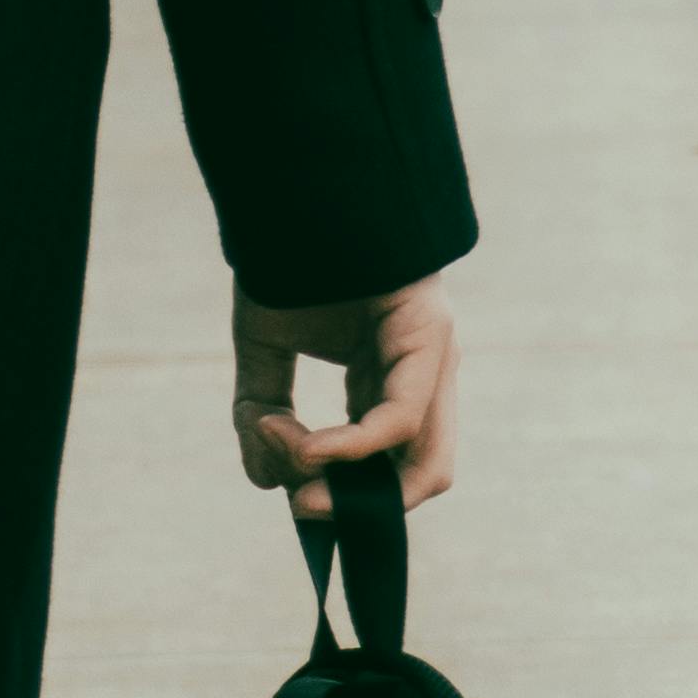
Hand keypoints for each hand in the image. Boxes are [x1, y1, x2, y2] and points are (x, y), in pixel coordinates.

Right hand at [234, 276, 458, 519]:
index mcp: (390, 377)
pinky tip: (303, 443)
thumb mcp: (264, 350)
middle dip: (361, 507)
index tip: (290, 498)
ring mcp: (435, 359)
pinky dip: (348, 446)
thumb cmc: (287, 261)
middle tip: (303, 507)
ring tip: (301, 487)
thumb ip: (262, 418)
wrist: (297, 189)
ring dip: (360, 490)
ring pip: (427, 463)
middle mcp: (424, 374)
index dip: (346, 494)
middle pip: (419, 475)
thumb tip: (266, 482)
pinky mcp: (430, 340)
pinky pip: (397, 419)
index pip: (391, 464)